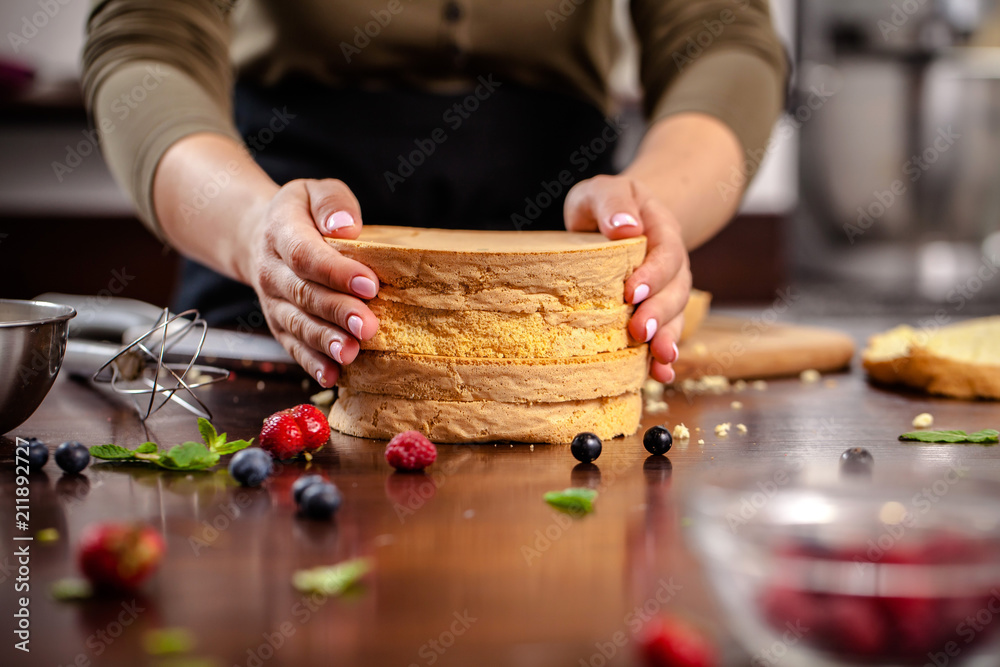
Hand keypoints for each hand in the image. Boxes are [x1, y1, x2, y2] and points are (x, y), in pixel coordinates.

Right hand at [238, 178, 379, 386]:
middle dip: (338, 312)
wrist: (258, 236)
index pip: (306, 254)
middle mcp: (272, 271)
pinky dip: (312, 363)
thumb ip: (331, 202)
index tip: (370, 283)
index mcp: (281, 232)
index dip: (336, 271)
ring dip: (325, 342)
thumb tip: (346, 226)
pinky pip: (293, 346)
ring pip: (298, 324)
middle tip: (369, 327)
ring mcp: (273, 302)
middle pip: (305, 294)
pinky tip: (332, 377)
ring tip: (351, 353)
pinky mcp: (279, 325)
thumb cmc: (302, 213)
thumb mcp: (313, 191)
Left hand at [563, 175, 690, 382]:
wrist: (619, 218)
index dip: (652, 275)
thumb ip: (614, 202)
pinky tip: (660, 376)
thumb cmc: (607, 205)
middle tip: (639, 331)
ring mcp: (668, 290)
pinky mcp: (657, 311)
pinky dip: (664, 357)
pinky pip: (666, 334)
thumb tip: (625, 227)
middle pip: (675, 291)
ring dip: (668, 339)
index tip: (631, 291)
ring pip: (676, 316)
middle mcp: (672, 264)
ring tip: (659, 359)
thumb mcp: (605, 190)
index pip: (665, 254)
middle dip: (659, 313)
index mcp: (662, 231)